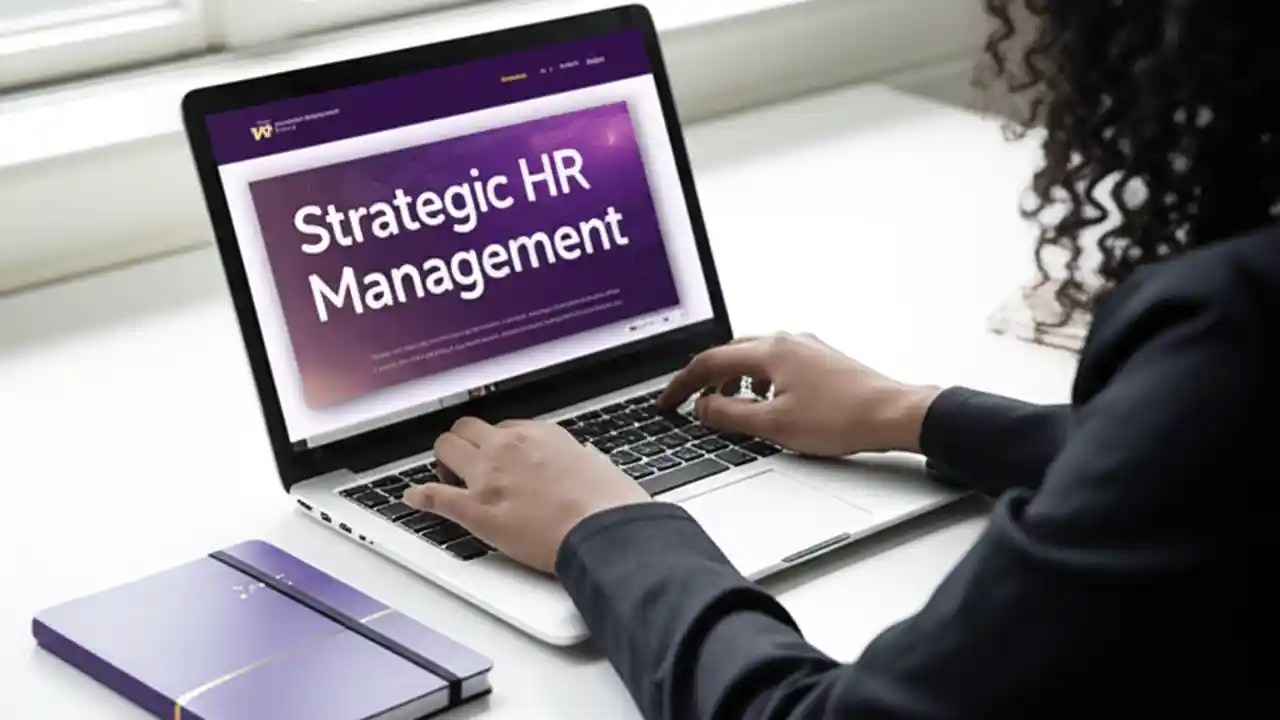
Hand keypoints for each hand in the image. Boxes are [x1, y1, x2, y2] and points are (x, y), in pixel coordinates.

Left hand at [403, 418, 649, 573]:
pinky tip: (414, 497)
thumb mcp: (594, 464)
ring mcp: (489, 477)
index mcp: (540, 434)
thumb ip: (569, 462)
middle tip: (466, 461)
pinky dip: (421, 496)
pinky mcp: (477, 510)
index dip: (497, 444)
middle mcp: (509, 448)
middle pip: (468, 430)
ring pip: (446, 449)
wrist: (605, 530)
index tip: (497, 454)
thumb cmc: (609, 504)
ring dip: (443, 460)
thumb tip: (569, 468)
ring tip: (446, 474)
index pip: (504, 428)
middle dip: (464, 443)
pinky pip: (436, 496)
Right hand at [657, 332, 940, 456]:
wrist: (893, 415)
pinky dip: (759, 380)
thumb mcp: (773, 425)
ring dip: (733, 380)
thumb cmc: (841, 419)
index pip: (709, 362)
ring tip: (727, 406)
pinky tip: (766, 402)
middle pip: (730, 353)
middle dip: (706, 379)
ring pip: (754, 357)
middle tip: (689, 403)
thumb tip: (703, 409)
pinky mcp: (821, 360)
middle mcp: (786, 340)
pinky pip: (777, 363)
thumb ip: (730, 415)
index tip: (667, 403)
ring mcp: (806, 347)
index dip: (682, 385)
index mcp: (770, 351)